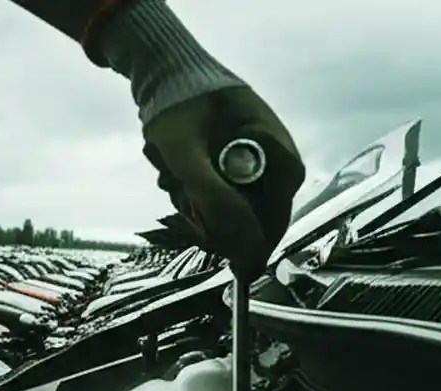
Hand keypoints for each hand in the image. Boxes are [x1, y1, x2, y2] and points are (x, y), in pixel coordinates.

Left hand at [142, 86, 304, 280]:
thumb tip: (244, 249)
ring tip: (171, 178)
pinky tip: (174, 174)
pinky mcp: (231, 162)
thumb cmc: (180, 106)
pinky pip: (220, 194)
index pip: (278, 215)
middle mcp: (272, 159)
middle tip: (185, 211)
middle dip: (216, 221)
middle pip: (255, 217)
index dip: (256, 245)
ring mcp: (253, 161)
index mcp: (277, 153)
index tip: (238, 271)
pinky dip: (194, 192)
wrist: (162, 69)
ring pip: (233, 209)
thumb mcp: (189, 157)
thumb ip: (216, 201)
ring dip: (198, 205)